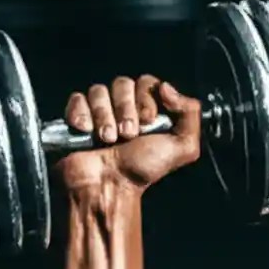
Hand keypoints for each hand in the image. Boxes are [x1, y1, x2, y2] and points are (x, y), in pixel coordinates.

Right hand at [54, 75, 202, 191]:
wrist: (108, 185)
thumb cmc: (143, 170)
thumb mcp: (183, 147)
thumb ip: (190, 113)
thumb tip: (167, 87)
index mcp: (150, 110)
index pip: (147, 83)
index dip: (146, 99)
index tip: (147, 122)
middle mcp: (125, 108)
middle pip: (122, 83)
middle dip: (125, 109)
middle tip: (128, 134)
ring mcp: (100, 111)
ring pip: (99, 91)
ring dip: (105, 116)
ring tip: (108, 139)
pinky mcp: (78, 116)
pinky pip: (77, 98)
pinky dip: (82, 115)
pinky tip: (88, 132)